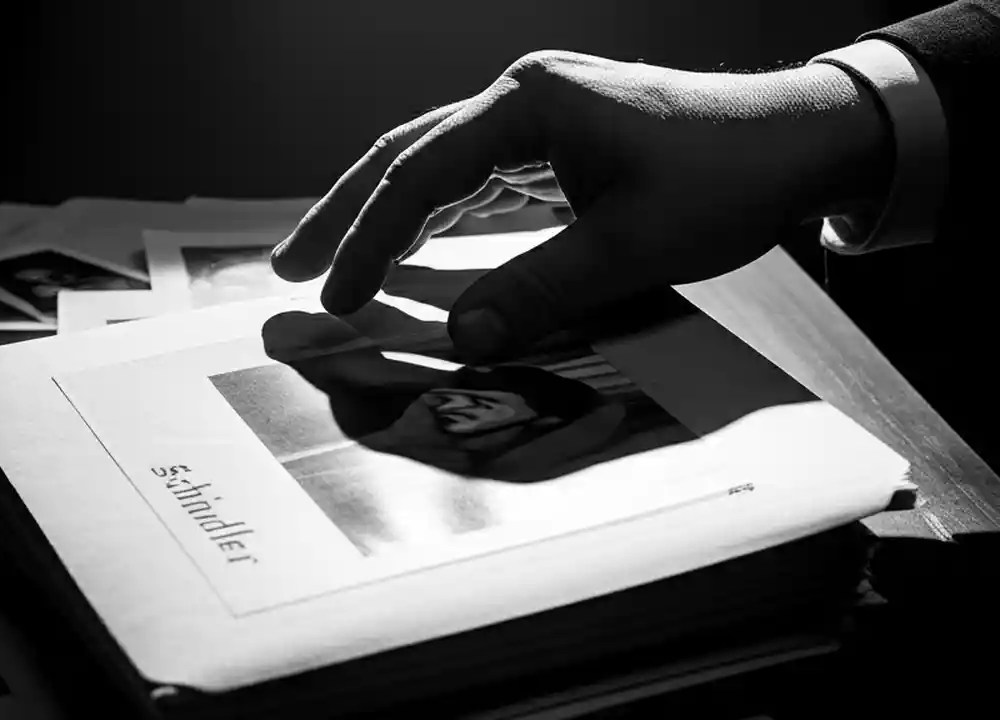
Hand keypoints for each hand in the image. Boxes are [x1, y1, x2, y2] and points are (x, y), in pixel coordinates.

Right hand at [271, 51, 891, 360]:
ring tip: (328, 262)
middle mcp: (521, 99)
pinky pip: (472, 178)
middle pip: (405, 153)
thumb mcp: (631, 248)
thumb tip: (459, 339)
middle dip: (344, 212)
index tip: (337, 302)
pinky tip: (409, 248)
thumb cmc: (724, 180)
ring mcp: (536, 117)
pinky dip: (432, 216)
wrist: (795, 140)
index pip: (421, 175)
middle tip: (287, 266)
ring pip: (433, 163)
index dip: (371, 241)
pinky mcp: (553, 142)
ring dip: (381, 213)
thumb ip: (539, 291)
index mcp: (529, 105)